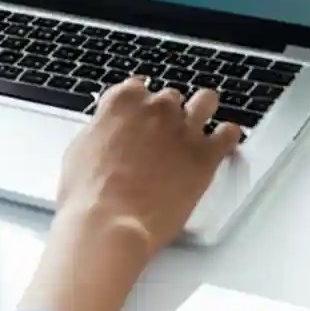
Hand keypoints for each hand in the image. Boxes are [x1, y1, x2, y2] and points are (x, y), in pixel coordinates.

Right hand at [58, 77, 242, 253]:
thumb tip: (108, 134)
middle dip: (168, 114)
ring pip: (205, 101)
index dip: (139, 103)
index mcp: (122, 103)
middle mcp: (155, 109)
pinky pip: (229, 134)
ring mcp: (183, 130)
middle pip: (170, 98)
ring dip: (203, 111)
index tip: (140, 114)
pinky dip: (227, 137)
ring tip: (200, 127)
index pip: (137, 87)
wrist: (108, 223)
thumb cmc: (87, 195)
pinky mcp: (206, 156)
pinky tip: (224, 143)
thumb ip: (102, 131)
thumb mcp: (80, 151)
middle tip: (163, 135)